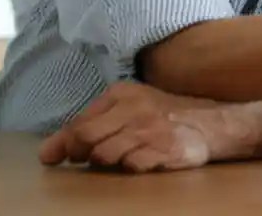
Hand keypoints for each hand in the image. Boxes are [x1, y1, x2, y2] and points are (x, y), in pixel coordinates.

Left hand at [38, 81, 247, 172]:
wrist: (214, 122)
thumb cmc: (165, 116)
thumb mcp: (130, 108)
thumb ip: (93, 124)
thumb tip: (47, 153)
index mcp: (121, 94)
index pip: (78, 122)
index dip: (63, 144)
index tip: (53, 158)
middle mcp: (133, 108)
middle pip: (86, 138)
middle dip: (82, 154)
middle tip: (88, 160)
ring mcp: (149, 129)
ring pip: (105, 155)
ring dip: (108, 162)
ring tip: (124, 156)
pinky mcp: (164, 149)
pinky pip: (132, 165)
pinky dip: (132, 167)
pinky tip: (143, 160)